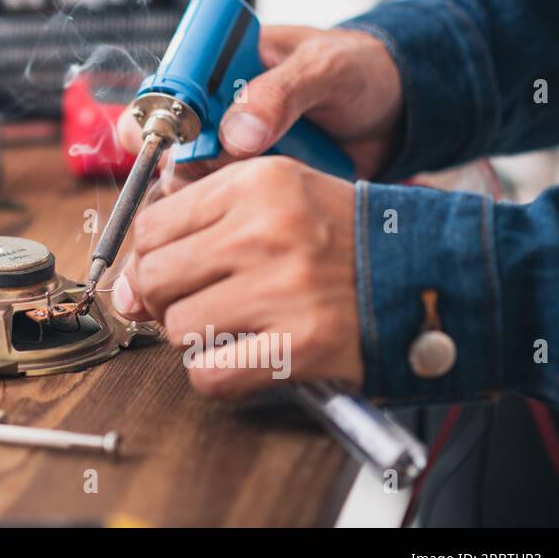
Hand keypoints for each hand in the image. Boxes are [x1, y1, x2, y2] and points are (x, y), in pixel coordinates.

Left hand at [111, 156, 362, 396]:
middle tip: (191, 301)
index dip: (147, 256)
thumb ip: (200, 223)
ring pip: (177, 326)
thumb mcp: (277, 196)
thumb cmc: (344, 236)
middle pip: (154, 276)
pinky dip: (214, 374)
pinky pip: (210, 374)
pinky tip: (241, 356)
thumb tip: (126, 284)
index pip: (151, 226)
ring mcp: (283, 289)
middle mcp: (266, 231)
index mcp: (257, 182)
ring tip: (231, 324)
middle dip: (161, 298)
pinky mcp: (301, 345)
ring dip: (193, 336)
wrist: (432, 273)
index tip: (165, 270)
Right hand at [117, 25, 403, 190]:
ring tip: (273, 173)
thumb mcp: (324, 68)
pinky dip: (248, 213)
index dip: (154, 121)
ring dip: (224, 192)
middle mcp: (213, 114)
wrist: (399, 110)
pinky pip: (234, 210)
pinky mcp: (254, 190)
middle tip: (236, 161)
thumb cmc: (357, 70)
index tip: (178, 140)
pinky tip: (280, 200)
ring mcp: (232, 155)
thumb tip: (234, 133)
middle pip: (169, 151)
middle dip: (192, 166)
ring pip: (196, 187)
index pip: (161, 95)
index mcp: (216, 68)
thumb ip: (280, 93)